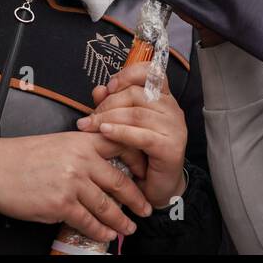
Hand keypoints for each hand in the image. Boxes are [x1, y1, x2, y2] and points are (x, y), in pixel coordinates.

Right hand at [0, 131, 152, 243]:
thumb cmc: (23, 156)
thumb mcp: (60, 142)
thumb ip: (83, 149)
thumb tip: (104, 166)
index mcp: (83, 141)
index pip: (123, 146)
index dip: (139, 162)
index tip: (147, 174)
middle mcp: (82, 160)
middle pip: (120, 181)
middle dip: (136, 198)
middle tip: (146, 207)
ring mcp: (72, 183)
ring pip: (107, 205)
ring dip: (121, 220)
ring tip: (129, 227)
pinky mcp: (60, 204)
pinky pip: (88, 221)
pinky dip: (100, 230)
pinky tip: (107, 234)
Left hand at [77, 61, 188, 208]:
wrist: (157, 189)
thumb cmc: (140, 156)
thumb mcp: (124, 127)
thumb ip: (112, 106)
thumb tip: (98, 90)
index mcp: (163, 99)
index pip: (152, 73)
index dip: (129, 74)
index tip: (110, 86)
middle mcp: (172, 110)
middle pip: (137, 94)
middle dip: (107, 104)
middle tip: (88, 118)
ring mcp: (174, 128)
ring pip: (136, 114)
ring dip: (107, 118)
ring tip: (88, 127)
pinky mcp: (170, 147)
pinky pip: (141, 135)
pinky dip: (120, 132)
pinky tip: (104, 132)